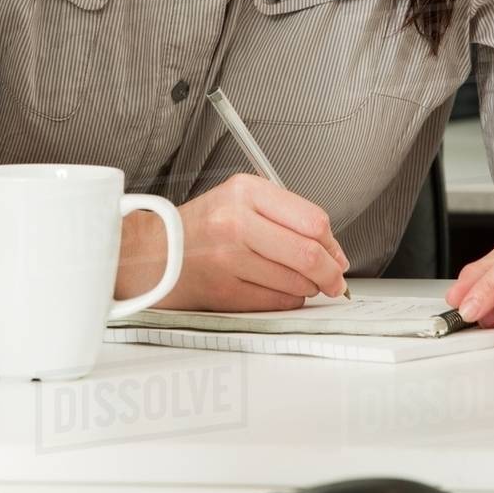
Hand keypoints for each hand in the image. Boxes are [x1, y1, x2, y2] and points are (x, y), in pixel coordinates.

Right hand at [116, 173, 348, 310]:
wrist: (155, 253)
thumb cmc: (204, 226)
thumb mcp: (241, 199)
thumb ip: (286, 215)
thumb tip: (332, 249)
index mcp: (246, 191)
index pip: (311, 220)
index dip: (333, 243)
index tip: (337, 256)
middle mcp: (236, 221)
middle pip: (307, 253)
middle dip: (331, 273)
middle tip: (336, 281)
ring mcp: (229, 258)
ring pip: (296, 281)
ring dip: (310, 288)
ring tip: (305, 285)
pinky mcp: (224, 289)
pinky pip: (276, 301)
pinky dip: (289, 300)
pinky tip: (282, 292)